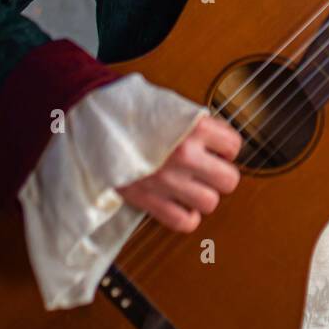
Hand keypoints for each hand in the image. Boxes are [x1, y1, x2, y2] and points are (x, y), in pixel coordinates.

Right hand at [116, 113, 242, 233]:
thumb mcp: (172, 106)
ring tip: (192, 186)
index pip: (234, 146)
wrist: (94, 122)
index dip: (227, 148)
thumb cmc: (134, 111)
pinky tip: (180, 204)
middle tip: (209, 170)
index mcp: (193, 127)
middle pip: (229, 180)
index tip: (218, 149)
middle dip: (221, 175)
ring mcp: (167, 180)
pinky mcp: (148, 199)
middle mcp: (185, 154)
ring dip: (204, 196)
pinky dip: (187, 216)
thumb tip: (221, 141)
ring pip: (209, 202)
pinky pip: (184, 221)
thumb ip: (199, 123)